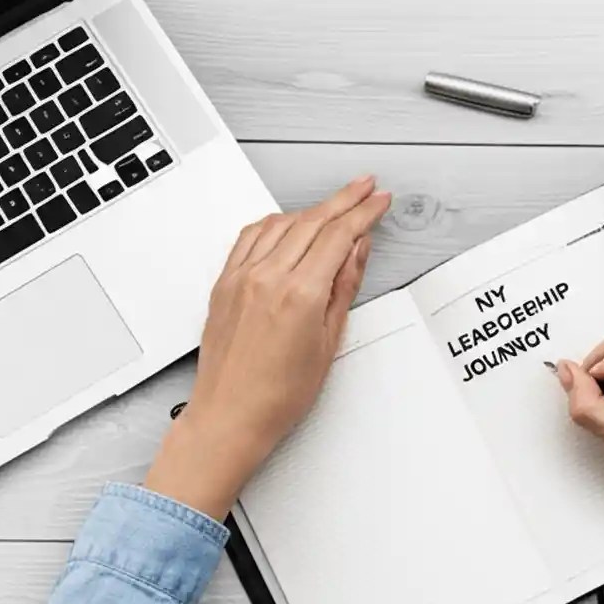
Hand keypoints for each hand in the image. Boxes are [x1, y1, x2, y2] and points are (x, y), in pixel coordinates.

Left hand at [145, 176, 391, 519]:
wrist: (229, 416)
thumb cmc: (277, 395)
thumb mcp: (328, 342)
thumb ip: (343, 287)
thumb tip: (356, 250)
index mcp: (300, 294)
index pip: (339, 235)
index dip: (364, 212)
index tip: (379, 201)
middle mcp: (268, 278)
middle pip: (313, 221)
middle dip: (344, 200)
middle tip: (365, 187)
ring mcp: (242, 277)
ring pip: (282, 223)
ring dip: (312, 208)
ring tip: (333, 203)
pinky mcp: (224, 283)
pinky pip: (250, 237)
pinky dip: (274, 222)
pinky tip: (287, 222)